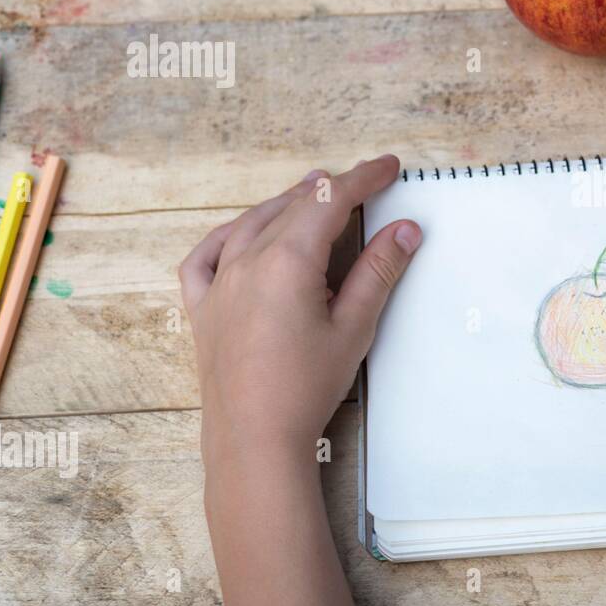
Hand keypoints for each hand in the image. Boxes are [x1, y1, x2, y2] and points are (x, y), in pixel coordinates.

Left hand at [180, 155, 421, 474]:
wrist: (254, 438)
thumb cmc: (304, 388)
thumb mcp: (354, 327)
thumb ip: (378, 271)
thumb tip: (403, 231)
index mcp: (286, 261)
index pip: (330, 201)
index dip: (363, 179)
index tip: (387, 167)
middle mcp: (246, 262)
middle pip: (293, 206)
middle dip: (331, 188)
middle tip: (362, 181)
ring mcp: (218, 283)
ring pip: (252, 223)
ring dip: (285, 202)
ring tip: (310, 190)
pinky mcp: (202, 308)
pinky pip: (206, 256)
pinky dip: (227, 235)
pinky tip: (240, 232)